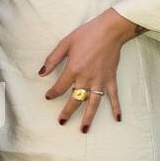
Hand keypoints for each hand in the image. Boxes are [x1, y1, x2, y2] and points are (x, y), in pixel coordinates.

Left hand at [39, 7, 140, 130]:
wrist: (110, 30)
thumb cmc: (87, 34)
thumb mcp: (65, 43)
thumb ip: (52, 59)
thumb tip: (42, 73)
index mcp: (73, 69)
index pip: (60, 87)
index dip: (52, 93)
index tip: (48, 96)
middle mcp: (86, 78)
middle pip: (75, 100)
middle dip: (67, 112)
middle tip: (61, 121)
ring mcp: (100, 81)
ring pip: (93, 103)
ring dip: (88, 117)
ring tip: (84, 130)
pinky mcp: (110, 79)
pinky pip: (113, 96)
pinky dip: (116, 107)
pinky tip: (117, 118)